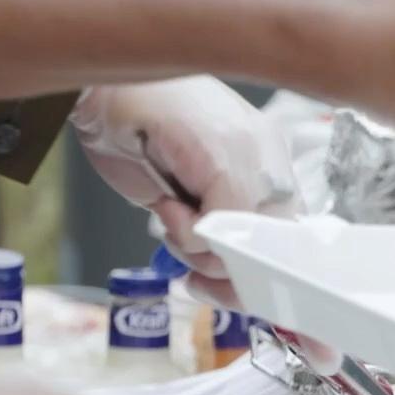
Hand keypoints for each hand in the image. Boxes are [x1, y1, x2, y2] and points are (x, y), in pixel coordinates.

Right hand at [72, 78, 296, 306]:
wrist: (103, 89)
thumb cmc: (139, 133)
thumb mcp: (188, 193)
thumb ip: (216, 225)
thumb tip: (228, 276)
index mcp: (270, 165)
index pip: (291, 236)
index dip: (267, 276)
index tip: (251, 306)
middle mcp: (270, 159)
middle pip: (276, 247)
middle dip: (233, 276)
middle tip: (197, 272)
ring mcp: (252, 155)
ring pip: (246, 242)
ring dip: (199, 250)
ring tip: (172, 215)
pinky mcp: (224, 155)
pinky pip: (218, 225)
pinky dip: (185, 231)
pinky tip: (167, 205)